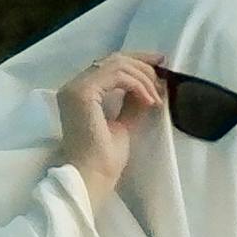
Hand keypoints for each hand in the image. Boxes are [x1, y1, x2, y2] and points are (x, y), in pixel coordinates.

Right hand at [54, 52, 165, 205]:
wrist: (93, 177)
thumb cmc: (104, 159)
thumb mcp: (124, 122)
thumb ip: (131, 101)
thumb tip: (150, 82)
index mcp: (79, 93)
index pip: (109, 65)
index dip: (136, 60)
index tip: (159, 63)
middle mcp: (73, 86)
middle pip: (113, 59)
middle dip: (143, 63)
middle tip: (163, 74)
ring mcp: (76, 88)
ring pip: (118, 65)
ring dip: (143, 78)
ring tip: (156, 97)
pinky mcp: (83, 93)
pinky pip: (118, 76)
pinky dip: (138, 85)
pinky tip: (149, 101)